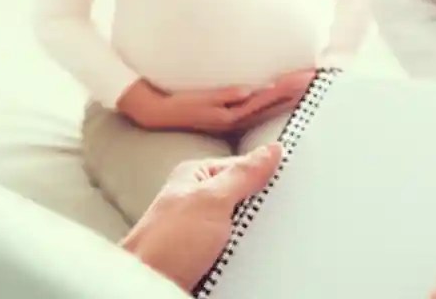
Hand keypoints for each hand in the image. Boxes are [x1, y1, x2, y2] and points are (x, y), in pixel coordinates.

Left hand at [117, 70, 316, 134]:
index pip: (274, 101)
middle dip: (297, 90)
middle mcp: (237, 116)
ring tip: (303, 79)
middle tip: (319, 77)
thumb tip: (253, 87)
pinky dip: (255, 94)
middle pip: (274, 102)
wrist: (152, 110)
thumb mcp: (212, 98)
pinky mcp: (212, 110)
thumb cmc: (181, 104)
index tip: (314, 79)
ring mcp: (226, 114)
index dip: (295, 91)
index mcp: (239, 114)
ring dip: (283, 91)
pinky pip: (238, 100)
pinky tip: (269, 85)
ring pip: (262, 102)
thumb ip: (233, 94)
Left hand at [121, 143, 282, 291]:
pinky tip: (248, 260)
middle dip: (259, 211)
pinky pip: (238, 250)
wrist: (147, 286)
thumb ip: (243, 174)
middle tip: (267, 219)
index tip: (288, 184)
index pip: (243, 166)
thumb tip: (269, 151)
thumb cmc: (166, 242)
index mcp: (197, 176)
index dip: (265, 175)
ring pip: (244, 227)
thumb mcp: (212, 200)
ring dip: (252, 238)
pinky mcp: (207, 255)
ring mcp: (203, 229)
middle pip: (246, 199)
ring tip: (250, 243)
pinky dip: (244, 255)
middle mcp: (199, 200)